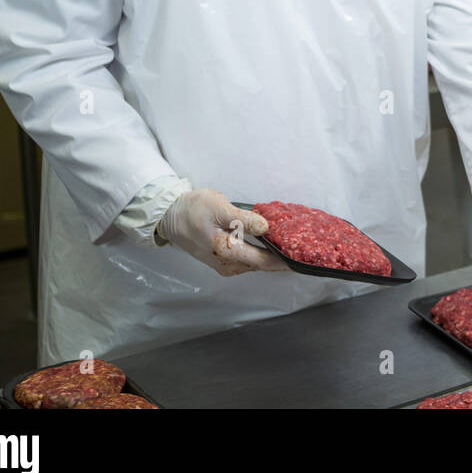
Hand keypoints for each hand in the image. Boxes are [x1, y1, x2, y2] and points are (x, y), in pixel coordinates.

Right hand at [157, 188, 288, 276]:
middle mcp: (227, 264)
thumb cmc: (192, 210)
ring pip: (254, 264)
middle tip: (302, 251)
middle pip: (261, 265)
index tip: (301, 258)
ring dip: (271, 257)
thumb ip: (243, 219)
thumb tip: (265, 227)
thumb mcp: (219, 208)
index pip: (264, 261)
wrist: (169, 216)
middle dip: (281, 259)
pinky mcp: (222, 260)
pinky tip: (269, 246)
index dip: (284, 261)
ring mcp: (224, 264)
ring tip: (290, 247)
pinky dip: (260, 254)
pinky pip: (246, 260)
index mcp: (227, 251)